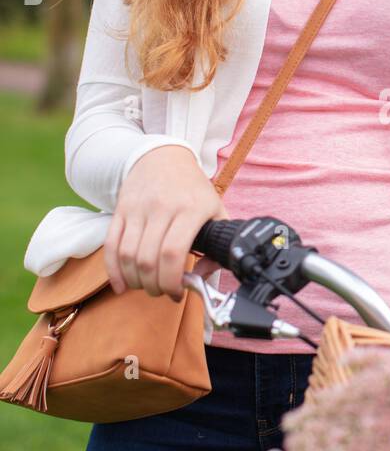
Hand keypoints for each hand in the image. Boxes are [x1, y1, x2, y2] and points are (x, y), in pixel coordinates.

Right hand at [103, 146, 227, 299]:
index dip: (172, 282)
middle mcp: (162, 208)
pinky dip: (114, 271)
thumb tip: (203, 276)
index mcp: (191, 209)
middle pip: (148, 260)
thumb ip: (217, 244)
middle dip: (154, 286)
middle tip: (162, 292)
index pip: (174, 254)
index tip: (177, 294)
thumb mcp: (215, 210)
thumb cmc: (193, 188)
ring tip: (147, 287)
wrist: (163, 156)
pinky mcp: (120, 210)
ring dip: (136, 281)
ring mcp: (138, 209)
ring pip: (128, 256)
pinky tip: (122, 285)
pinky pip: (111, 246)